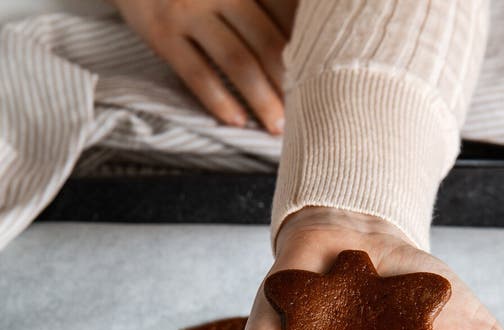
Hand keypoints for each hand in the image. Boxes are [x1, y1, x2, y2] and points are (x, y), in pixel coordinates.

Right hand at [109, 0, 296, 132]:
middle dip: (290, 81)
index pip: (286, 13)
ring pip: (237, 61)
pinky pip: (196, 73)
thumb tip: (302, 32)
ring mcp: (189, 9)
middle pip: (268, 41)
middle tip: (308, 111)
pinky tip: (236, 121)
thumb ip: (259, 1)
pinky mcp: (162, 32)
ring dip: (261, 99)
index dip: (308, 47)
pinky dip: (218, 100)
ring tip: (276, 126)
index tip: (323, 76)